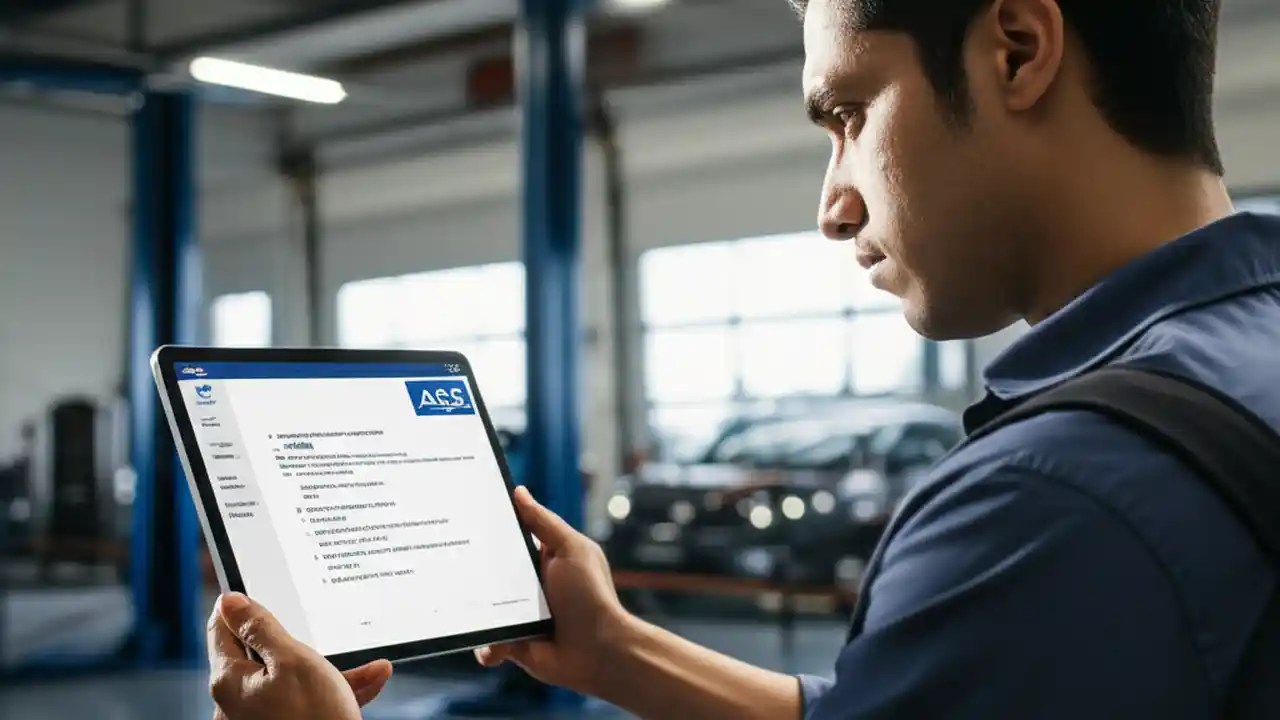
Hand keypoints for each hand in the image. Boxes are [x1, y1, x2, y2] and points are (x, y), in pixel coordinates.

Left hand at [207, 593, 392, 719]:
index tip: (262, 588)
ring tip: (368, 665)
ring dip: (330, 668)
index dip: (242, 605)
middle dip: (303, 641)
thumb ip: (261, 629)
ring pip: (291, 679)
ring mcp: (258, 718)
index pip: (222, 628)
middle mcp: (236, 702)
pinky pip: (304, 701)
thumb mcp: (293, 661)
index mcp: (229, 681)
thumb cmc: (315, 719)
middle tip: (324, 631)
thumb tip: (231, 602)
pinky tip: (369, 680)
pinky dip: (333, 691)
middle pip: (261, 654)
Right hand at [475, 486, 633, 693]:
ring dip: (474, 612)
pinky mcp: (515, 643)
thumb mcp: (570, 548)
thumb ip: (543, 521)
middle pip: (490, 574)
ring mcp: (520, 615)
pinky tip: (494, 646)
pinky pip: (489, 642)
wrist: (601, 652)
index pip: (510, 541)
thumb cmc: (591, 596)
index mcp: (544, 559)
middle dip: (471, 572)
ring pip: (483, 608)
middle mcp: (530, 586)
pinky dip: (487, 646)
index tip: (461, 519)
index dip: (488, 532)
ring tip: (464, 611)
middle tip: (445, 565)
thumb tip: (519, 491)